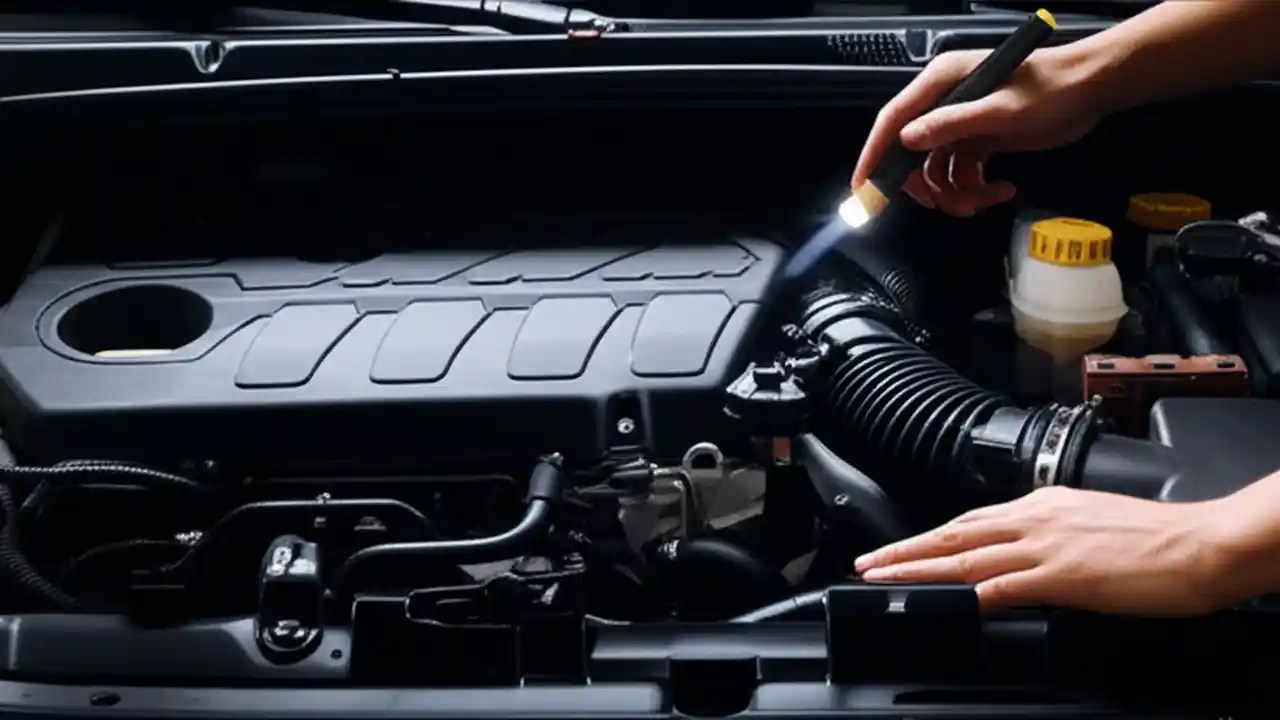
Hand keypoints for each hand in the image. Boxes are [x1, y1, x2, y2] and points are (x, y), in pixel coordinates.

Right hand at [851, 44, 1105, 216]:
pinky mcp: (978, 141)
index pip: (894, 120)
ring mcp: (961, 124)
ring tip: (983, 202)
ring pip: (937, 172)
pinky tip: (1001, 191)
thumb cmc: (1051, 90)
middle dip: (926, 186)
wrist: (1091, 90)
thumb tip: (907, 140)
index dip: (874, 155)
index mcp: (942, 82)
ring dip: (955, 194)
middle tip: (944, 205)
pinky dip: (975, 190)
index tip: (862, 190)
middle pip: (911, 154)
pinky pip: (960, 174)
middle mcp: (945, 103)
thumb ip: (951, 125)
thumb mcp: (1000, 110)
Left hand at [853, 486, 1248, 616]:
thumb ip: (1052, 536)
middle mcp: (1035, 518)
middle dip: (906, 551)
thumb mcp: (1091, 524)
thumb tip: (1026, 555)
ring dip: (919, 570)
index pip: (970, 521)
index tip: (900, 547)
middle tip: (867, 564)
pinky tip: (947, 603)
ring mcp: (1045, 547)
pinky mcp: (1062, 575)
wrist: (1202, 542)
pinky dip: (970, 594)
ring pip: (964, 558)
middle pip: (953, 536)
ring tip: (884, 581)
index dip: (930, 536)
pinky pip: (1004, 586)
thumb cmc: (1159, 537)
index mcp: (1043, 504)